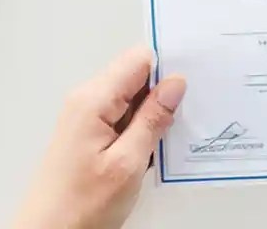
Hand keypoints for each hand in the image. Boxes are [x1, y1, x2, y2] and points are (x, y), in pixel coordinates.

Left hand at [13, 46, 187, 228]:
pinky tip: (148, 153)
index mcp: (93, 101)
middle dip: (162, 94)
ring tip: (161, 144)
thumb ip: (153, 119)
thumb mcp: (128, 163)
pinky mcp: (89, 133)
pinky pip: (123, 118)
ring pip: (132, 99)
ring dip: (152, 116)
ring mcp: (86, 117)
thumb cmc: (79, 206)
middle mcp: (86, 101)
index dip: (166, 69)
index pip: (138, 59)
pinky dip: (140, 130)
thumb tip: (175, 84)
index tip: (186, 90)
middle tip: (176, 123)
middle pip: (136, 76)